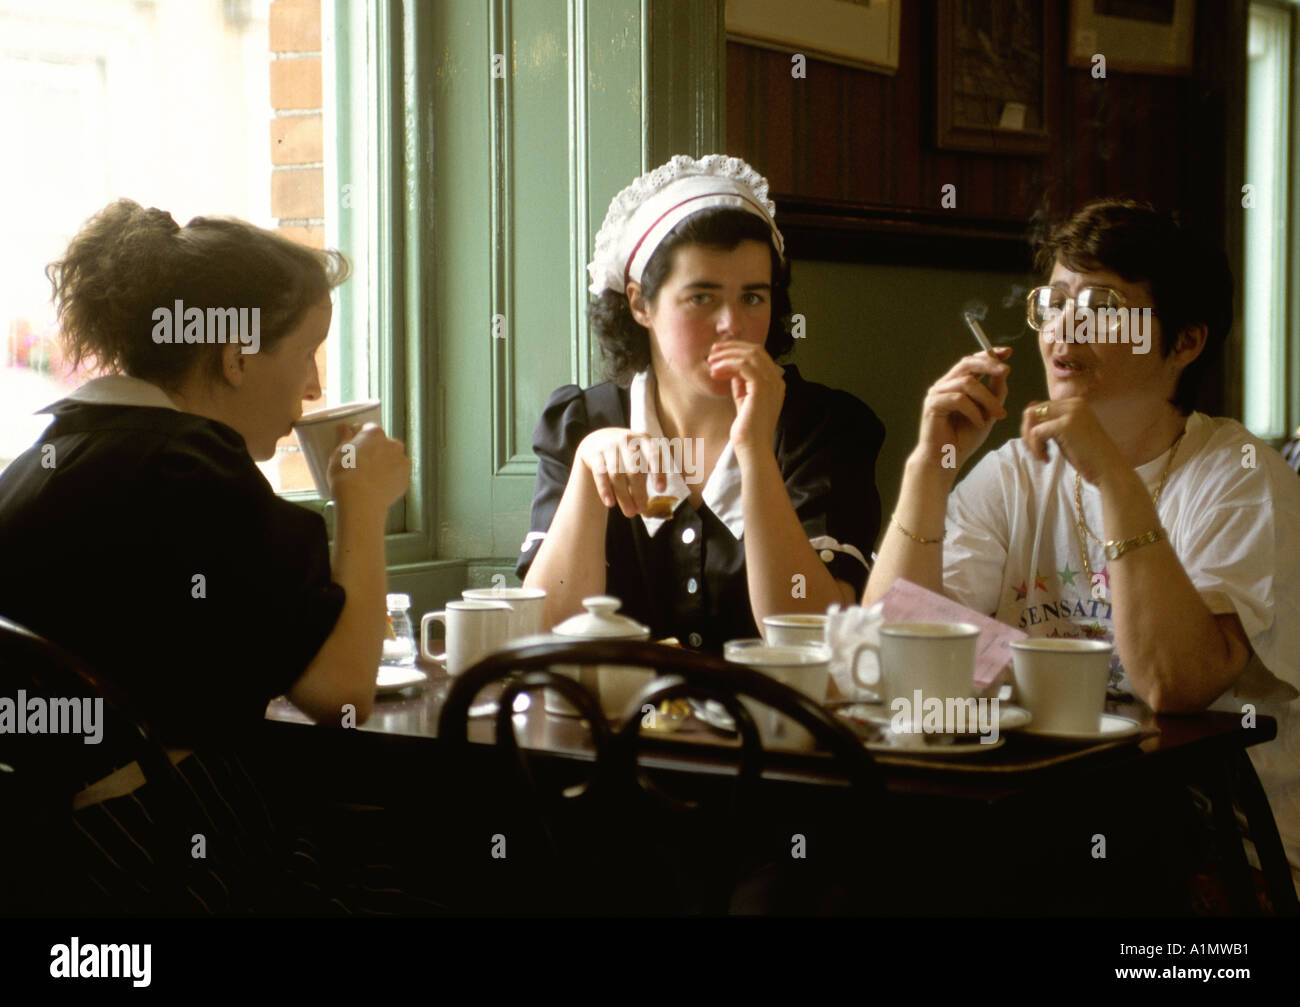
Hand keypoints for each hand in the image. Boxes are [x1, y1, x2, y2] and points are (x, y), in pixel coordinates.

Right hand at [328, 422, 410, 509]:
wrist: (360, 501)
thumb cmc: (345, 476)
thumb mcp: (338, 453)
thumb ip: (345, 438)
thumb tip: (345, 428)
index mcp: (375, 434)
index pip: (369, 429)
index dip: (362, 437)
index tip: (357, 445)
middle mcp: (392, 444)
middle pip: (385, 444)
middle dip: (377, 451)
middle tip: (364, 464)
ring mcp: (402, 462)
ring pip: (394, 460)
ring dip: (387, 464)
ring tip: (372, 478)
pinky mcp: (406, 479)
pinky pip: (399, 476)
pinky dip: (392, 479)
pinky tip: (380, 487)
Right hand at [575, 427, 666, 516]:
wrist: (598, 440)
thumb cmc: (627, 455)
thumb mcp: (642, 457)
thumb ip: (649, 477)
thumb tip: (651, 508)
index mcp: (644, 440)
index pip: (654, 455)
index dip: (658, 473)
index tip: (661, 491)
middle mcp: (627, 440)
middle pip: (634, 470)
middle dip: (639, 493)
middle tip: (642, 510)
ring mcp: (609, 445)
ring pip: (617, 474)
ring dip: (624, 496)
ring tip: (630, 513)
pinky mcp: (595, 454)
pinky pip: (600, 474)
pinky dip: (605, 490)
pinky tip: (610, 504)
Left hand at [707, 340, 784, 454]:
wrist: (752, 448)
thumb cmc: (747, 428)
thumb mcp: (743, 399)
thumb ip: (741, 383)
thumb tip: (732, 368)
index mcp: (775, 382)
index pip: (759, 355)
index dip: (738, 349)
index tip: (718, 353)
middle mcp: (777, 380)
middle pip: (756, 350)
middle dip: (732, 348)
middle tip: (712, 352)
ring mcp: (771, 384)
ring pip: (750, 355)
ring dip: (727, 355)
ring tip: (711, 362)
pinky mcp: (761, 388)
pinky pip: (744, 366)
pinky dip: (727, 364)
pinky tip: (715, 371)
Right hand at [915, 346, 1010, 471]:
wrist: (947, 459)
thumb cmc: (965, 438)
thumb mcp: (988, 412)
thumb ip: (996, 392)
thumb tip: (1004, 370)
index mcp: (957, 384)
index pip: (972, 361)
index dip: (988, 354)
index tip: (1007, 352)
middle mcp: (945, 385)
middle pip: (967, 363)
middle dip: (989, 365)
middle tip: (1006, 371)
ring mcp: (937, 393)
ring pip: (967, 383)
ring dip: (987, 398)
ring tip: (998, 414)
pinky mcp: (932, 404)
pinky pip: (958, 399)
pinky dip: (974, 411)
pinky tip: (979, 423)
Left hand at [1021, 397, 1125, 485]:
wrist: (1109, 470)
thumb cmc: (1089, 457)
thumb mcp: (1068, 435)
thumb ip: (1052, 424)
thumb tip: (1028, 412)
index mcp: (1076, 404)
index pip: (1040, 408)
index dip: (1033, 428)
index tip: (1041, 447)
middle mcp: (1074, 403)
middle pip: (1033, 411)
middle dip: (1028, 433)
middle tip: (1036, 452)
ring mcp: (1070, 412)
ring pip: (1031, 418)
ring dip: (1030, 440)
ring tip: (1041, 456)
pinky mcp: (1065, 425)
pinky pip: (1036, 432)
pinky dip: (1036, 448)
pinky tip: (1047, 459)